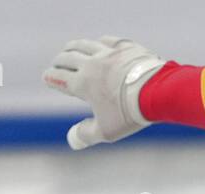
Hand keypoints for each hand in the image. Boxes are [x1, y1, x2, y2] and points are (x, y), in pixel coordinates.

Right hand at [43, 35, 164, 149]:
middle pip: (68, 58)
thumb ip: (86, 134)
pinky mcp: (126, 48)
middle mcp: (91, 64)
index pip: (58, 78)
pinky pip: (108, 41)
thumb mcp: (106, 131)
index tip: (47, 78)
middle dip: (59, 62)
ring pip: (84, 45)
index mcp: (82, 84)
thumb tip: (71, 140)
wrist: (157, 91)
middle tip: (56, 64)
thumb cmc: (129, 114)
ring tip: (69, 49)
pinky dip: (99, 43)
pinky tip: (99, 43)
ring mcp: (108, 53)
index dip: (50, 79)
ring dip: (73, 47)